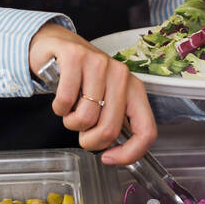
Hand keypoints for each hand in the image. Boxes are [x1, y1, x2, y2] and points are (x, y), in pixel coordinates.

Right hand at [28, 22, 156, 164]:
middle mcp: (121, 74)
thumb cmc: (83, 78)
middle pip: (110, 128)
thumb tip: (115, 153)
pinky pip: (66, 101)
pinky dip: (59, 108)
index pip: (146, 130)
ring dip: (71, 122)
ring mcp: (100, 64)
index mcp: (134, 89)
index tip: (109, 157)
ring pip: (86, 118)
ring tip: (71, 109)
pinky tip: (62, 98)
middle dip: (90, 140)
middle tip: (82, 132)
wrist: (58, 46)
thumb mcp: (105, 100)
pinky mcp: (76, 58)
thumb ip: (114, 122)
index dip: (129, 153)